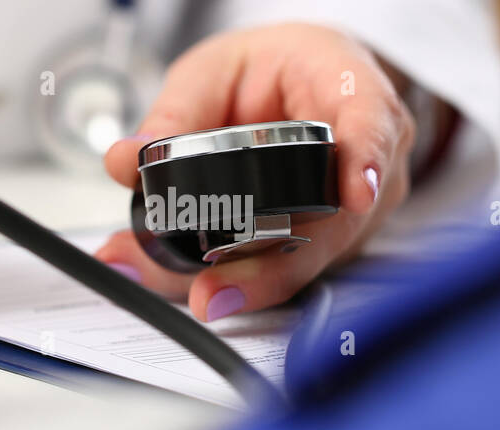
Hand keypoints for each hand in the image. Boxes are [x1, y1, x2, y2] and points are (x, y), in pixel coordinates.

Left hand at [99, 23, 415, 320]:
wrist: (300, 84)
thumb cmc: (273, 68)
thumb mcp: (213, 71)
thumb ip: (173, 114)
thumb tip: (127, 159)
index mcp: (348, 86)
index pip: (372, 121)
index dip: (365, 160)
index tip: (355, 194)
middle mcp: (369, 154)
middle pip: (337, 222)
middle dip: (270, 269)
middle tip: (212, 291)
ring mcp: (361, 206)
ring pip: (310, 260)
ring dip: (241, 283)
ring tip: (177, 287)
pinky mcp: (334, 242)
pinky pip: (291, 268)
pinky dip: (235, 279)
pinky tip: (186, 281)